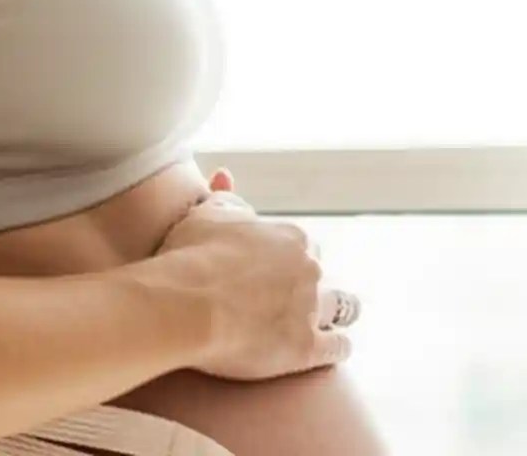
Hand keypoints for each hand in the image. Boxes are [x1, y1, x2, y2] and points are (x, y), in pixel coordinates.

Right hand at [157, 168, 357, 380]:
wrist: (183, 304)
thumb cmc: (189, 256)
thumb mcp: (204, 213)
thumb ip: (223, 197)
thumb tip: (226, 177)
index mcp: (290, 237)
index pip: (301, 245)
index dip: (284, 258)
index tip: (267, 270)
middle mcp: (309, 269)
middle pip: (320, 274)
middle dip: (307, 284)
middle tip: (284, 298)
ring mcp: (311, 309)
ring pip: (343, 308)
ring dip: (332, 314)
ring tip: (320, 323)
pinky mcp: (306, 348)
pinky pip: (338, 348)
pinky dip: (335, 347)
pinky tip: (328, 349)